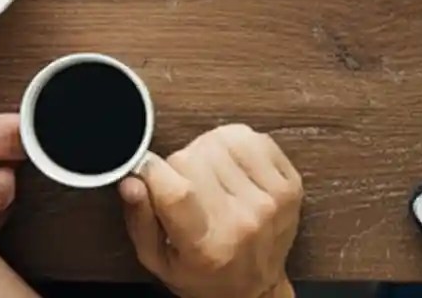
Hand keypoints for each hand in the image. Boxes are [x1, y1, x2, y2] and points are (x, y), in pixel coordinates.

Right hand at [121, 125, 303, 297]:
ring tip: (209, 176)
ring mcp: (271, 200)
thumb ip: (140, 220)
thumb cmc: (204, 276)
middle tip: (184, 185)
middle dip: (179, 164)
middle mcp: (243, 220)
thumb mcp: (159, 261)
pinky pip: (255, 138)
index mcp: (207, 245)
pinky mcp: (290, 184)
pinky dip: (238, 144)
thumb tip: (131, 181)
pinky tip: (232, 166)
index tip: (146, 169)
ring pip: (222, 141)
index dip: (153, 170)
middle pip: (194, 158)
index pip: (176, 190)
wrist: (257, 290)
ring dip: (208, 151)